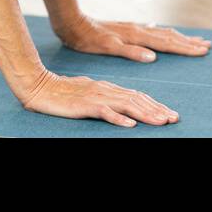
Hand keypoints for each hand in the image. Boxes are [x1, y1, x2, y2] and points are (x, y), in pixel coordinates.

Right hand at [17, 67, 178, 127]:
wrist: (38, 85)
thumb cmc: (61, 92)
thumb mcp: (88, 93)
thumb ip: (106, 98)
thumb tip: (124, 110)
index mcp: (106, 87)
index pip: (136, 95)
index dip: (154, 104)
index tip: (169, 114)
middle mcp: (104, 89)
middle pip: (136, 99)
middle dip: (156, 109)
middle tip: (173, 119)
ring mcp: (94, 96)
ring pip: (125, 105)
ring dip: (145, 114)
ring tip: (160, 122)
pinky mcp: (83, 104)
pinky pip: (103, 112)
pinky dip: (118, 118)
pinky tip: (130, 126)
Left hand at [54, 13, 210, 61]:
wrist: (72, 23)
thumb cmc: (88, 39)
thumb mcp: (107, 47)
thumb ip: (130, 52)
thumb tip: (152, 57)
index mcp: (136, 36)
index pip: (166, 44)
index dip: (185, 48)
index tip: (203, 51)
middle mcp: (137, 30)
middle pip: (169, 36)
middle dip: (188, 42)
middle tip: (208, 45)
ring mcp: (132, 28)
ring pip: (161, 32)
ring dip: (179, 36)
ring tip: (194, 39)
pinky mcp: (126, 28)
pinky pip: (151, 31)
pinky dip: (162, 32)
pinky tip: (162, 30)